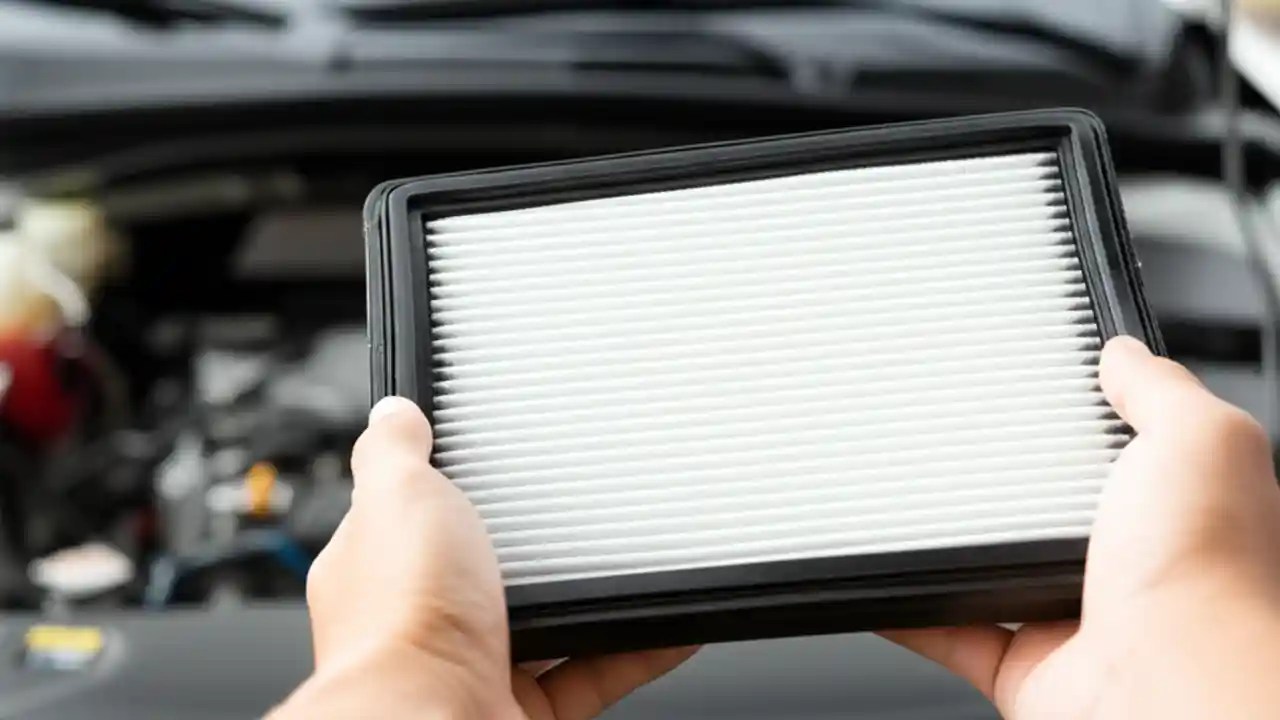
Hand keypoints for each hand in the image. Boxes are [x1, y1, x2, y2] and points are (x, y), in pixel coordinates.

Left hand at [271, 397, 695, 719]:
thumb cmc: (403, 623)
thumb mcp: (396, 494)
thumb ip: (392, 451)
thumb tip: (393, 412)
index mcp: (378, 565)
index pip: (417, 512)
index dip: (459, 485)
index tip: (506, 462)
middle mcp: (422, 620)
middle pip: (489, 568)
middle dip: (536, 544)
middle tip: (583, 510)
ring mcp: (473, 667)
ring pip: (547, 621)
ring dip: (593, 594)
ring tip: (637, 556)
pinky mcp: (524, 709)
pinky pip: (594, 670)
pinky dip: (637, 645)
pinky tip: (670, 618)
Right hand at [882, 336, 1279, 717]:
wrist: (1168, 683)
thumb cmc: (1205, 575)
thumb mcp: (1202, 436)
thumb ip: (1162, 390)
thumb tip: (1127, 354)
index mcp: (1173, 507)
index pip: (1116, 448)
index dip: (1077, 418)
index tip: (1035, 392)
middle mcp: (1124, 565)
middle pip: (1042, 506)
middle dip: (1000, 480)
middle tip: (960, 442)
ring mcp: (1070, 617)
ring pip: (990, 568)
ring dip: (951, 543)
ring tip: (915, 501)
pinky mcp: (1021, 663)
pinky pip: (946, 628)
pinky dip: (909, 607)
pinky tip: (881, 573)